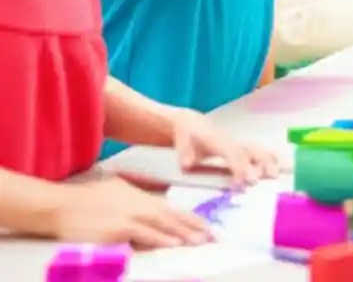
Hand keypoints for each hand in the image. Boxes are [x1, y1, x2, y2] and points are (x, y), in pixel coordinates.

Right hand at [52, 177, 210, 247]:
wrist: (60, 205)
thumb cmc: (85, 200)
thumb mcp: (116, 189)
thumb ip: (137, 195)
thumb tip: (152, 203)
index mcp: (139, 196)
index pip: (170, 207)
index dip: (189, 217)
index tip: (206, 225)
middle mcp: (139, 205)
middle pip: (172, 216)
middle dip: (194, 226)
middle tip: (212, 235)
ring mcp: (129, 216)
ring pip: (163, 225)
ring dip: (183, 233)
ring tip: (201, 240)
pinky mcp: (118, 228)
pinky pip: (145, 235)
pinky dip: (160, 238)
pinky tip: (173, 242)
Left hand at [171, 110, 279, 187]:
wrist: (193, 122)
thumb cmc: (188, 132)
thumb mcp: (182, 137)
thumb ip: (185, 150)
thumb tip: (188, 164)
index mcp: (217, 141)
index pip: (232, 154)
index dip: (238, 167)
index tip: (241, 183)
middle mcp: (231, 141)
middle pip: (248, 151)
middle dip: (257, 164)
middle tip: (263, 179)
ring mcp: (237, 144)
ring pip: (256, 150)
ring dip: (267, 161)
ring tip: (275, 175)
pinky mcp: (239, 148)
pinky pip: (257, 151)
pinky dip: (269, 157)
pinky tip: (279, 166)